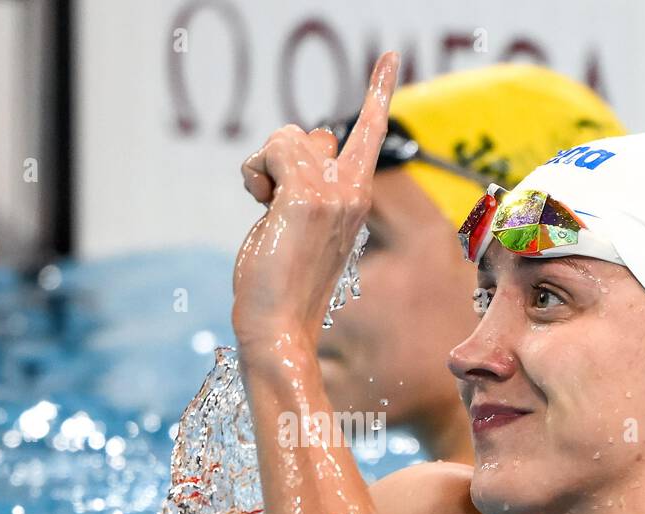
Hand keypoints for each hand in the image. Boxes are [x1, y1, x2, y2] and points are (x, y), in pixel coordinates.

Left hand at [231, 52, 398, 350]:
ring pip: (287, 139)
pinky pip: (272, 151)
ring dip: (263, 168)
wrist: (279, 327)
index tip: (389, 55)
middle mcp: (353, 192)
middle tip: (274, 206)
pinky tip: (260, 206)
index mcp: (357, 199)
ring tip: (267, 211)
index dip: (378, 91)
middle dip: (280, 161)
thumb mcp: (300, 224)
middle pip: (309, 134)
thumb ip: (308, 184)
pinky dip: (255, 173)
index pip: (370, 134)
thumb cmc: (281, 285)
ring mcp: (334, 193)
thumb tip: (308, 142)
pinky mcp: (307, 197)